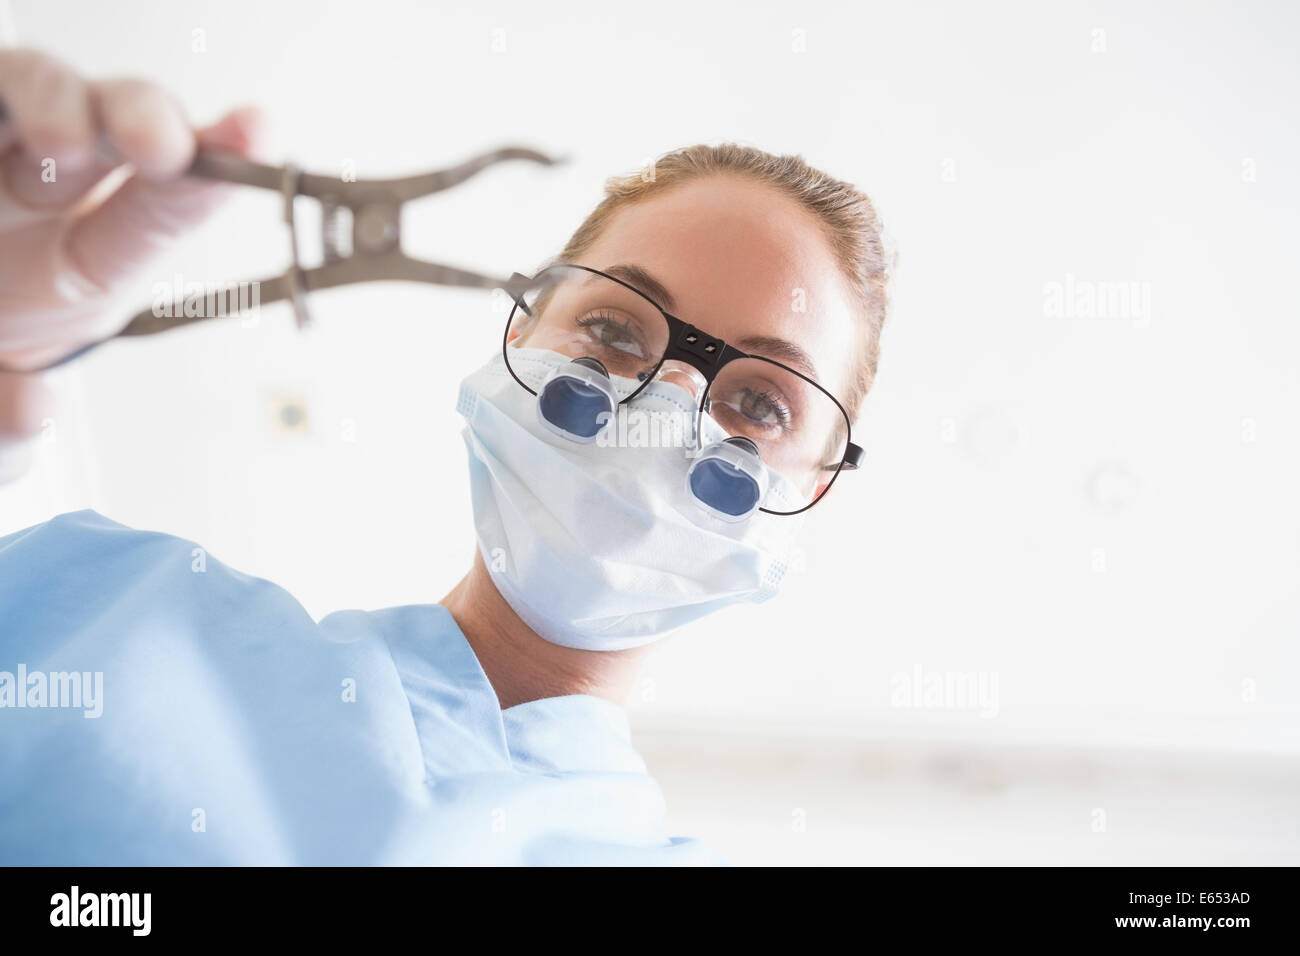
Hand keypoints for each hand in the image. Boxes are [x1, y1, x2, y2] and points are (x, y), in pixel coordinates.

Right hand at [0, 48, 263, 480]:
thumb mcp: (7, 376)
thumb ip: (14, 404)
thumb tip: (29, 418)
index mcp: (102, 249)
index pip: (169, 203)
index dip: (219, 167)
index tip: (257, 135)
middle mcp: (65, 180)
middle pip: (130, 119)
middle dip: (152, 123)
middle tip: (160, 148)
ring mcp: (13, 140)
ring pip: (54, 87)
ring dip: (69, 106)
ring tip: (60, 149)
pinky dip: (11, 95)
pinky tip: (10, 123)